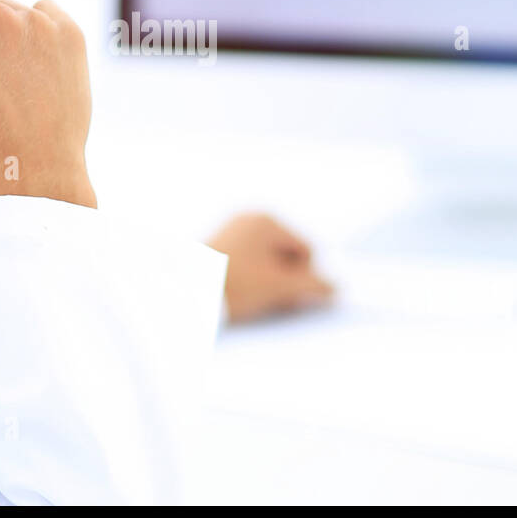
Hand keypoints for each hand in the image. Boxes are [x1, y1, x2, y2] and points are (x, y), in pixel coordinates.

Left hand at [206, 212, 333, 322]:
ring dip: (267, 281)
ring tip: (249, 297)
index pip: (305, 250)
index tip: (281, 295)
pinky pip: (248, 263)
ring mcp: (231, 230)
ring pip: (267, 261)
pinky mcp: (217, 246)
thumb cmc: (234, 284)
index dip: (302, 277)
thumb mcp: (277, 287)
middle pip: (286, 254)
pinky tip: (237, 293)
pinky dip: (249, 279)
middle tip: (267, 299)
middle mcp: (249, 218)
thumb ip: (311, 286)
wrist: (181, 290)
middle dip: (284, 279)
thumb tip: (336, 287)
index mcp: (267, 220)